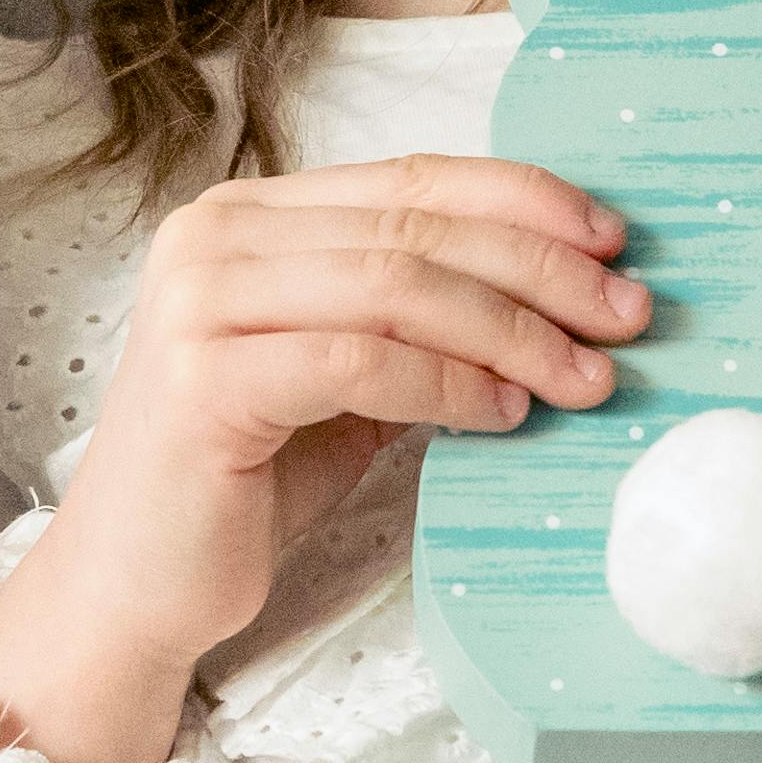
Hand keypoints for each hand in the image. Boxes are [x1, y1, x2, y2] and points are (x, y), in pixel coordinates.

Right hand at [0, 156, 641, 762]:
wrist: (134, 583)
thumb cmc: (245, 479)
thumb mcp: (345, 377)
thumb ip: (418, 320)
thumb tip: (565, 293)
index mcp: (248, 215)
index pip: (410, 179)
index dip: (521, 201)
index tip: (611, 241)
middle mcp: (214, 237)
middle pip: (415, 226)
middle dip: (540, 268)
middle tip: (627, 313)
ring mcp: (201, 303)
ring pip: (397, 285)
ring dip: (512, 330)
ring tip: (586, 376)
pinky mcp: (205, 381)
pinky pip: (360, 363)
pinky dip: (448, 385)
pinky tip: (504, 415)